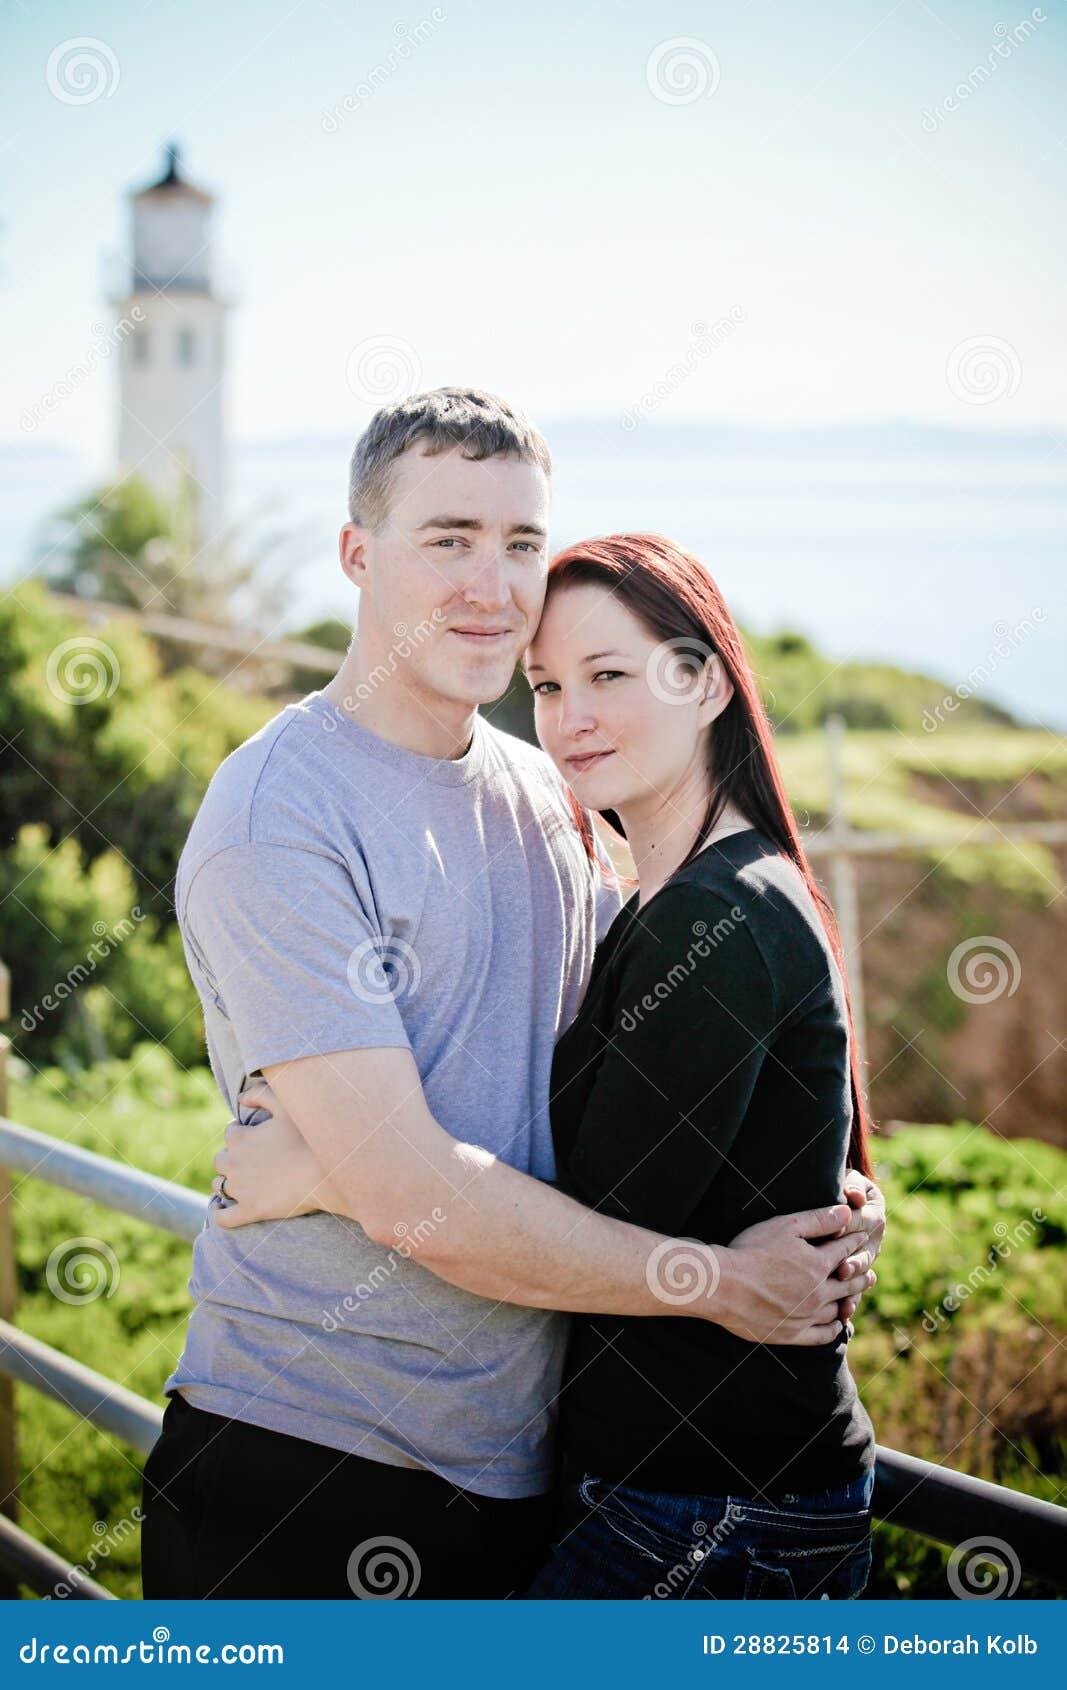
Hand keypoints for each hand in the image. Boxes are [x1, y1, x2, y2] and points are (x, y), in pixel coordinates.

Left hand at [211, 1081, 336, 1228]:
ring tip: (240, 1182)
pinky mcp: (250, 1211)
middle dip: (232, 1157)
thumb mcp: (286, 1106)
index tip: (256, 1137)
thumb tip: (240, 1098)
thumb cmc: (308, 1136)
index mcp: (239, 1137)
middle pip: (221, 1159)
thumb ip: (260, 1094)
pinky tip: (219, 1209)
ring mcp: (240, 1189)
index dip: (242, 1133)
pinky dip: (218, 1213)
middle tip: (252, 1160)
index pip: (230, 1133)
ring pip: (219, 1186)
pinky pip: (224, 1218)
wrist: (327, 1172)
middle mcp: (232, 1163)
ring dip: (226, 1181)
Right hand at [716, 1203, 876, 1344]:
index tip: (863, 1238)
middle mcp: (818, 1292)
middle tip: (871, 1274)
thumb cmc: (751, 1250)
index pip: (845, 1250)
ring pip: (837, 1309)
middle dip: (861, 1275)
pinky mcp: (792, 1334)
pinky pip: (821, 1335)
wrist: (723, 1285)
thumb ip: (820, 1219)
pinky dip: (833, 1329)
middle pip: (848, 1283)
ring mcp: (806, 1316)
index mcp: (818, 1264)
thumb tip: (849, 1212)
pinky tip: (836, 1325)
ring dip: (849, 1301)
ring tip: (854, 1298)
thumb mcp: (786, 1226)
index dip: (855, 1242)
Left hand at [836, 1172, 886, 1321]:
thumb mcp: (851, 1183)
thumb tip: (853, 1195)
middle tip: (842, 1269)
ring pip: (862, 1275)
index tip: (836, 1231)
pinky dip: (851, 1302)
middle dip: (854, 1262)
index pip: (863, 1221)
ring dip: (854, 1284)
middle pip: (864, 1253)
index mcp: (874, 1215)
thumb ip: (853, 1186)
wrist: (846, 1201)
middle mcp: (873, 1240)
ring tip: (843, 1293)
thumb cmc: (846, 1188)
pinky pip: (856, 1291)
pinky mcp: (856, 1274)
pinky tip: (844, 1312)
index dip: (851, 1226)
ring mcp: (866, 1258)